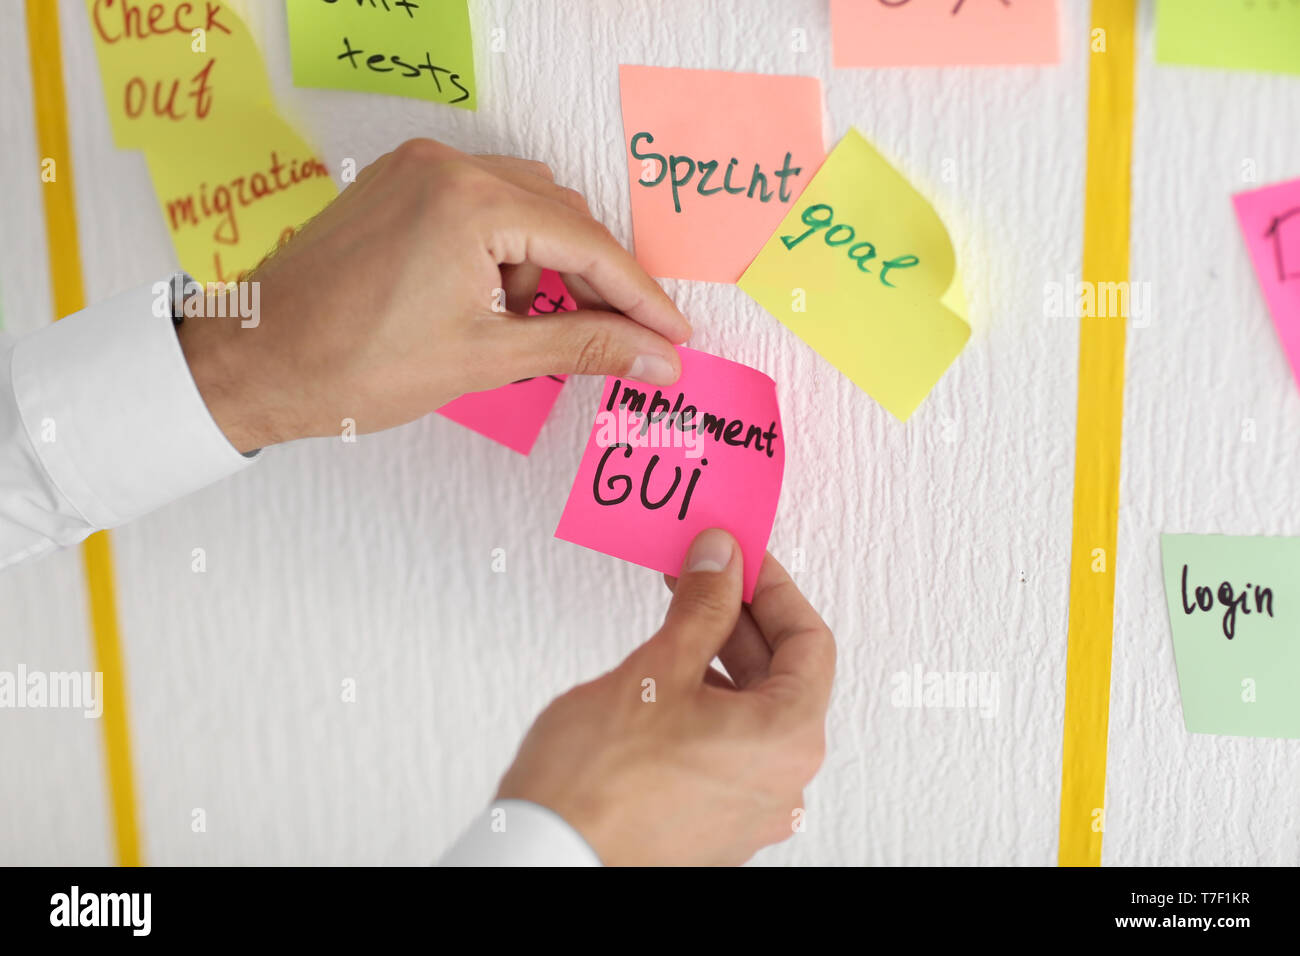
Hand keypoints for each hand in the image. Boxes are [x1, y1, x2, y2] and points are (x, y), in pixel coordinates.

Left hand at [177, 138, 690, 452]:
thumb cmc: (353, 366)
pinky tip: (491, 305)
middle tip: (625, 340)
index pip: (587, 246)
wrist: (254, 362)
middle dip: (597, 281)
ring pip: (525, 208)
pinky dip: (504, 253)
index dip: (640, 297)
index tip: (675, 335)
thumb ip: (583, 345)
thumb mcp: (486, 359)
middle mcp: (447, 166)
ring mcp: (418, 169)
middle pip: (562, 216)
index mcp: (470, 202)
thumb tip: (656, 356)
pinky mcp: (398, 185)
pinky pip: (481, 206)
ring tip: (529, 331)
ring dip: (547, 268)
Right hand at [497, 529, 835, 865]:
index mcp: (788, 740)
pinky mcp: (715, 823)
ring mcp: (750, 809)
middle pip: (783, 677)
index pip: (810, 642)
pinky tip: (667, 680)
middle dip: (740, 620)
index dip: (772, 589)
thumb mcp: (658, 670)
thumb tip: (722, 560)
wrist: (549, 856)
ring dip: (720, 660)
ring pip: (753, 713)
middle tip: (701, 578)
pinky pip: (729, 748)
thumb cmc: (597, 784)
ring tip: (676, 623)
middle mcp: (783, 782)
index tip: (737, 559)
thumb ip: (703, 607)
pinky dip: (707, 704)